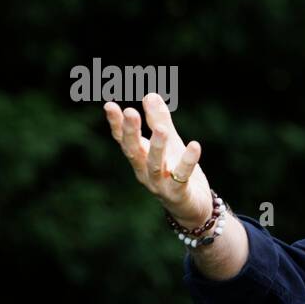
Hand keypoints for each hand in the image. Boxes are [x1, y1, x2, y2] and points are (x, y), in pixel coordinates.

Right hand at [103, 93, 213, 227]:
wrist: (192, 208)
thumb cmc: (176, 173)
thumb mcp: (170, 144)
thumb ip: (159, 121)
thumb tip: (150, 95)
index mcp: (140, 158)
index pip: (124, 140)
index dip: (116, 124)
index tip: (110, 105)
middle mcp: (145, 172)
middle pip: (134, 151)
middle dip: (131, 133)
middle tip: (130, 112)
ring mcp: (160, 185)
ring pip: (155, 165)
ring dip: (157, 147)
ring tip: (161, 129)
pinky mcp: (178, 193)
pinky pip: (182, 177)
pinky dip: (188, 162)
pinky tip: (195, 146)